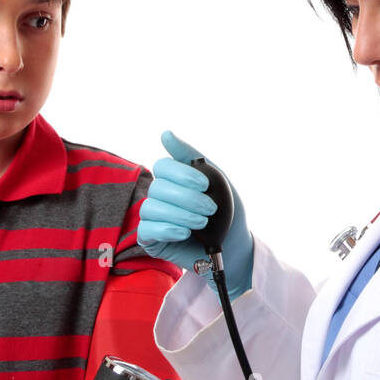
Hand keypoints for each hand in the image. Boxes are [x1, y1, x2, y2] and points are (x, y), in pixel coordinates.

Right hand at [137, 130, 253, 299]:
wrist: (234, 246)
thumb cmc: (225, 212)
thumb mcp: (215, 179)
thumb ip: (190, 156)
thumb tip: (165, 133)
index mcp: (172, 179)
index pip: (163, 166)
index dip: (183, 174)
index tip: (205, 185)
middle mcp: (159, 196)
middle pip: (158, 187)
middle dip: (188, 198)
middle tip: (211, 209)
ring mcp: (152, 218)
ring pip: (152, 208)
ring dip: (181, 215)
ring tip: (202, 223)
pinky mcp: (150, 240)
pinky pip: (146, 229)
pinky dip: (167, 229)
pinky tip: (185, 233)